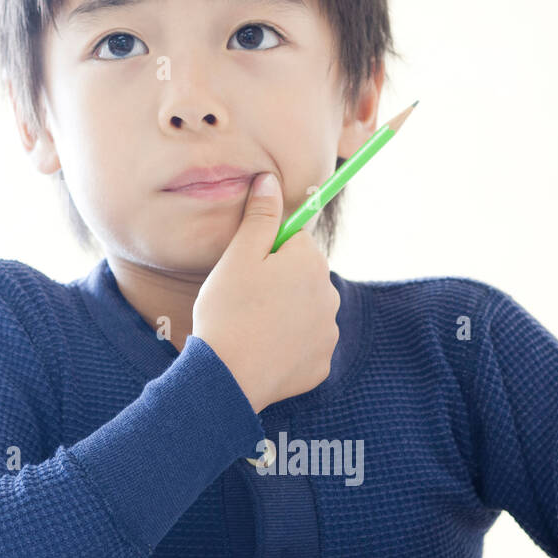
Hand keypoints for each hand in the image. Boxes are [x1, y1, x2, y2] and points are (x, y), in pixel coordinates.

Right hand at [191, 171, 340, 412]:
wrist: (227, 378)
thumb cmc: (227, 311)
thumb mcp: (237, 256)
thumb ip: (260, 216)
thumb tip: (271, 179)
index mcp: (311, 261)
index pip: (293, 241)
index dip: (264, 252)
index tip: (245, 271)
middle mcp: (330, 294)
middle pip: (302, 276)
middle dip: (277, 283)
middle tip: (242, 300)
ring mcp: (329, 333)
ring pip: (304, 311)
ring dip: (283, 314)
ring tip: (249, 327)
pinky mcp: (321, 364)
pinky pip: (304, 345)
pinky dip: (285, 347)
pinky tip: (261, 351)